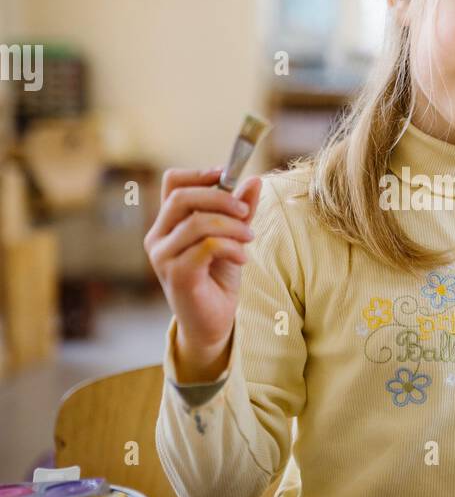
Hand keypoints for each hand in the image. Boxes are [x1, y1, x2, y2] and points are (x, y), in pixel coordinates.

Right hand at [144, 167, 262, 373]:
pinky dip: (230, 247)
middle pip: (182, 197)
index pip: (172, 183)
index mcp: (167, 224)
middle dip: (220, 198)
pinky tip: (242, 257)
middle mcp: (158, 238)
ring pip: (197, 223)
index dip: (199, 174)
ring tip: (249, 238)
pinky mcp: (177, 276)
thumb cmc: (217, 279)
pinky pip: (206, 247)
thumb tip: (254, 180)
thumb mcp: (232, 237)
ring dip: (231, 226)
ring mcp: (163, 257)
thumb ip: (240, 210)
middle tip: (245, 211)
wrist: (212, 323)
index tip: (226, 174)